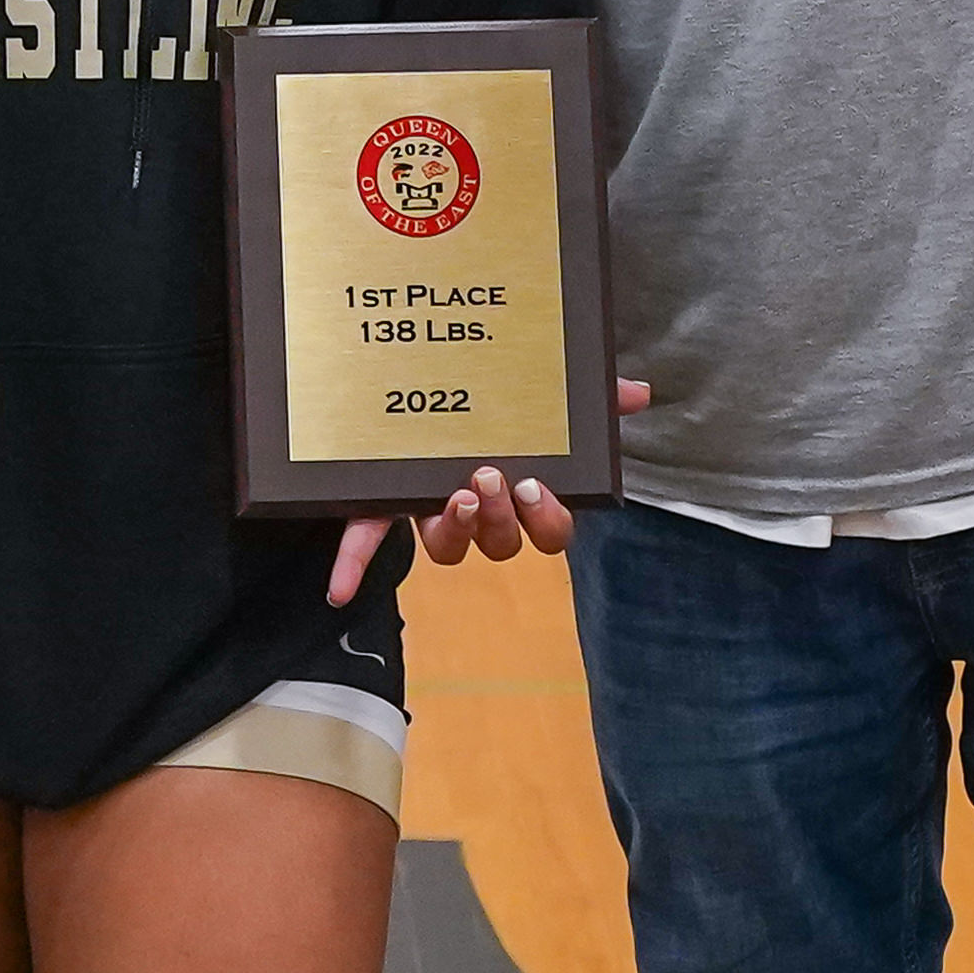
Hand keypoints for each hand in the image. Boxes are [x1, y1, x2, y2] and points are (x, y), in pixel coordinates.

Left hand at [329, 380, 647, 602]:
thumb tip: (635, 391)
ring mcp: (430, 511)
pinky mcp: (380, 502)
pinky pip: (366, 543)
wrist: (425, 380)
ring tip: (453, 498)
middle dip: (500, 520)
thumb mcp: (541, 392)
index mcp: (518, 491)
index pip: (550, 530)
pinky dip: (352, 568)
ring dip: (453, 532)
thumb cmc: (496, 402)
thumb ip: (587, 397)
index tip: (536, 486)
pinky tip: (338, 592)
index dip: (546, 518)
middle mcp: (478, 510)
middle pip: (501, 545)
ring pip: (447, 547)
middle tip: (491, 480)